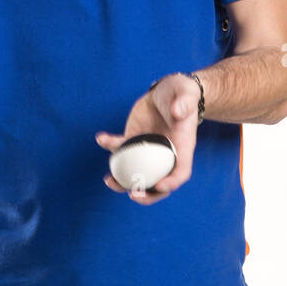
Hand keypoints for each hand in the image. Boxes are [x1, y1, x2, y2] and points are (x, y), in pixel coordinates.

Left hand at [95, 74, 200, 203]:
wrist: (167, 91)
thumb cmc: (182, 93)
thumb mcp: (186, 93)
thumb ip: (184, 102)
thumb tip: (178, 111)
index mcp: (182, 147)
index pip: (181, 172)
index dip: (171, 183)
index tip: (159, 185)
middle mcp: (165, 153)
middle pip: (157, 182)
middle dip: (146, 194)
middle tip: (132, 195)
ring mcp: (147, 149)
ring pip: (135, 172)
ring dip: (121, 180)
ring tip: (108, 180)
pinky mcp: (133, 139)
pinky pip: (120, 148)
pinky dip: (109, 145)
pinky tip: (101, 138)